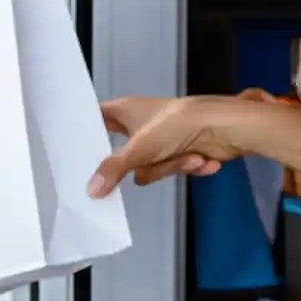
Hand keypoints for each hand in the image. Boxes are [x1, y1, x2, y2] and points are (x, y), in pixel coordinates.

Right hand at [89, 93, 261, 197]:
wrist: (227, 128)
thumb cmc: (180, 124)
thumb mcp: (140, 149)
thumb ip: (113, 170)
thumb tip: (91, 190)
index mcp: (125, 110)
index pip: (95, 118)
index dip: (85, 132)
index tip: (74, 151)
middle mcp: (140, 124)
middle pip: (120, 154)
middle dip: (138, 164)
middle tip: (138, 166)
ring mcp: (159, 140)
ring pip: (147, 168)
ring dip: (171, 166)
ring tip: (189, 156)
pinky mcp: (177, 153)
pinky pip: (169, 170)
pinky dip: (186, 166)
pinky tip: (201, 159)